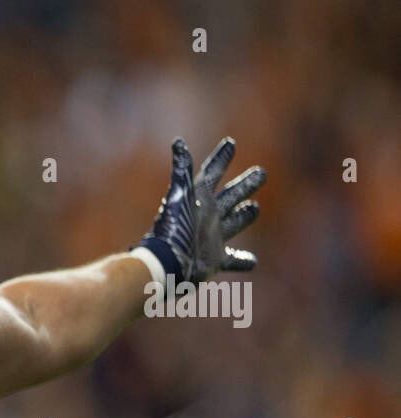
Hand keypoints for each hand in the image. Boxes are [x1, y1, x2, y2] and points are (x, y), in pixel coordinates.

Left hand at [138, 137, 265, 283]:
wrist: (167, 263)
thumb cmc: (174, 229)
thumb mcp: (180, 196)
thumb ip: (182, 170)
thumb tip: (178, 142)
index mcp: (199, 199)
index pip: (212, 173)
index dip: (221, 159)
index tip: (230, 143)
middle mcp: (207, 216)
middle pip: (231, 196)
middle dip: (245, 185)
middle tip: (261, 172)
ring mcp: (212, 237)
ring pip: (235, 222)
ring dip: (246, 215)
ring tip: (254, 208)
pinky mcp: (215, 259)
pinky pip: (233, 260)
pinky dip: (243, 261)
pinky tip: (253, 261)